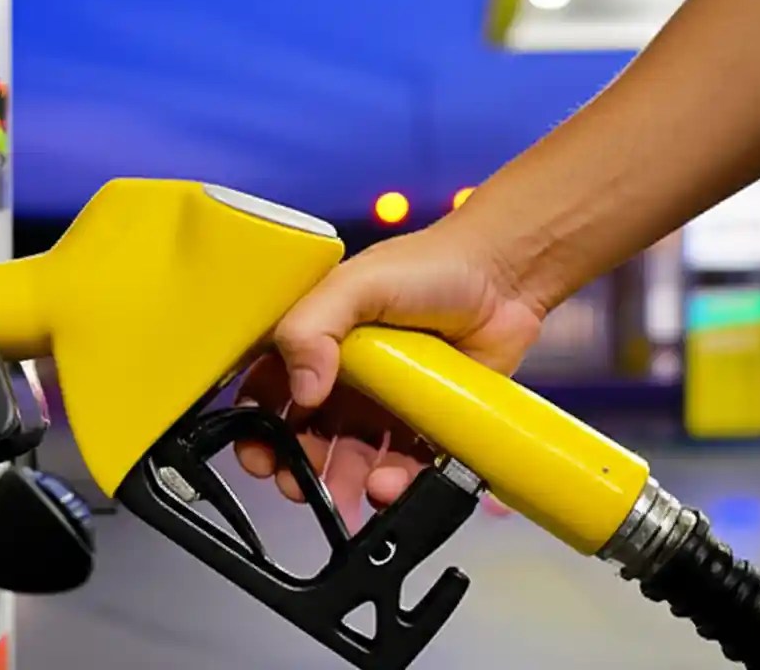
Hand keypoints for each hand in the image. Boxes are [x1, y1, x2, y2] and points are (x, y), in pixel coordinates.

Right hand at [232, 220, 544, 525]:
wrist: (504, 277)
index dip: (256, 427)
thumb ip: (312, 327)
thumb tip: (301, 391)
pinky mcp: (425, 426)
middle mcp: (345, 379)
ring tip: (354, 492)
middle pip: (305, 438)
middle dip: (297, 469)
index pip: (268, 393)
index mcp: (316, 343)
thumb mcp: (355, 284)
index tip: (256, 453)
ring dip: (344, 487)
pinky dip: (395, 487)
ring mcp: (385, 405)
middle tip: (299, 484)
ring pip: (353, 463)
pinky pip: (405, 468)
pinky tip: (392, 486)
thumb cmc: (430, 267)